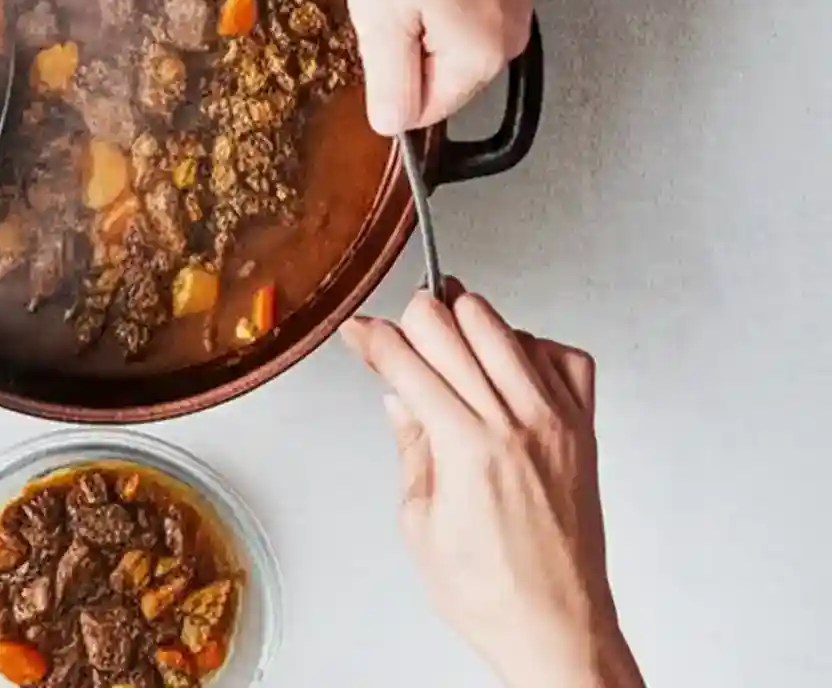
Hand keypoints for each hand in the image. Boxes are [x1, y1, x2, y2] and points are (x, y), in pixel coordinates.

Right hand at [339, 280, 643, 687]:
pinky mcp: (584, 429)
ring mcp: (556, 421)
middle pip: (454, 326)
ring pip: (505, 327)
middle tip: (397, 331)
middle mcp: (515, 424)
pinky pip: (564, 357)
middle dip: (414, 318)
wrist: (555, 625)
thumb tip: (399, 397)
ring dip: (467, 321)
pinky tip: (507, 364)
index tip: (360, 331)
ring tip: (445, 334)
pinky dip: (530, 347)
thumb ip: (412, 446)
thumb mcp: (420, 521)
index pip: (408, 361)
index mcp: (466, 448)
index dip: (374, 337)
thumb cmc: (490, 592)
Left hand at [348, 0, 532, 133]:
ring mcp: (507, 4)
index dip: (388, 82)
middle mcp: (505, 37)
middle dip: (401, 49)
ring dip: (412, 17)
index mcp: (480, 59)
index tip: (378, 39)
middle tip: (388, 1)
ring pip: (441, 38)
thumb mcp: (384, 21)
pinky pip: (454, 7)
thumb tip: (392, 125)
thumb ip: (390, 86)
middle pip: (435, 75)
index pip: (423, 113)